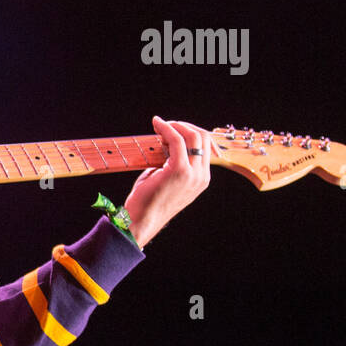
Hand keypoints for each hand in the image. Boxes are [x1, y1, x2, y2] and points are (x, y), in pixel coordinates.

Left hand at [121, 117, 216, 246]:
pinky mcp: (179, 171)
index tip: (171, 129)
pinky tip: (157, 125)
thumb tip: (166, 140)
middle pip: (203, 138)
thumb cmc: (147, 201)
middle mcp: (202, 176)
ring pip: (193, 136)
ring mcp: (193, 174)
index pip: (205, 147)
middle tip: (165, 124)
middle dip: (184, 126)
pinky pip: (177, 141)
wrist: (140, 221)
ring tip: (159, 125)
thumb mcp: (164, 178)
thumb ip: (171, 161)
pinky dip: (167, 129)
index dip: (189, 132)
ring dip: (175, 126)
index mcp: (201, 179)